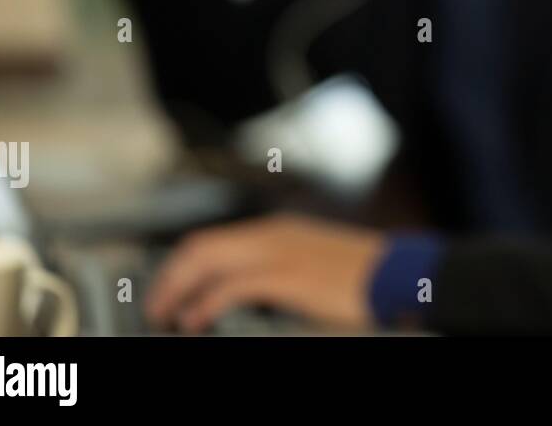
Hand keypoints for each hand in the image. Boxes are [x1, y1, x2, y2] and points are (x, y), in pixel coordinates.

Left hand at [143, 214, 388, 332]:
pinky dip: (206, 303)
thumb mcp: (311, 263)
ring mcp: (278, 252)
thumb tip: (242, 291)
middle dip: (169, 278)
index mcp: (275, 230)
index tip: (166, 293)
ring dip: (178, 289)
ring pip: (207, 261)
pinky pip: (231, 286)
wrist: (397, 273)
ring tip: (165, 317)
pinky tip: (196, 321)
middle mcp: (270, 234)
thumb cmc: (361, 275)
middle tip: (155, 309)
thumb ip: (276, 269)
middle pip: (199, 248)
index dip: (179, 267)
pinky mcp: (287, 276)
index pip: (209, 240)